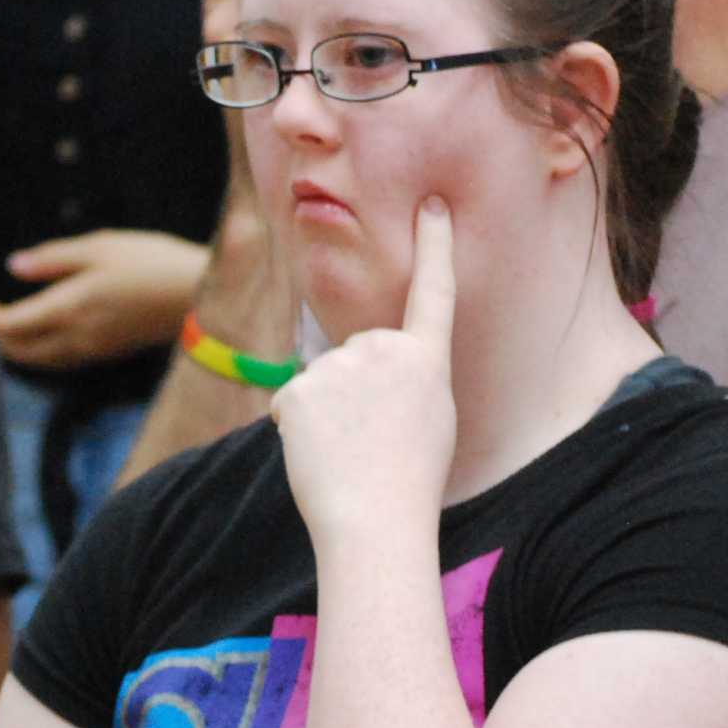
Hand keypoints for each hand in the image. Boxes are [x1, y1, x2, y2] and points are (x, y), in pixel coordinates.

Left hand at [0, 228, 204, 367]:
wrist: (197, 295)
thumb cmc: (151, 263)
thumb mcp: (99, 247)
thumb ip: (52, 259)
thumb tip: (13, 267)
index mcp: (67, 308)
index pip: (9, 327)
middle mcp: (75, 338)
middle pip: (19, 353)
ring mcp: (92, 350)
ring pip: (39, 362)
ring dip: (18, 348)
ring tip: (11, 324)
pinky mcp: (107, 352)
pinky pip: (61, 361)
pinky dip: (41, 351)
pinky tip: (45, 333)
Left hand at [274, 198, 454, 542]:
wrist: (376, 523)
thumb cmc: (410, 483)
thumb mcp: (431, 419)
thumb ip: (409, 377)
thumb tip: (375, 366)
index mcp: (426, 361)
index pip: (433, 293)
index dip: (434, 247)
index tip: (431, 205)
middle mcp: (384, 351)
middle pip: (359, 355)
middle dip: (356, 391)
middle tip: (373, 440)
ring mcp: (339, 366)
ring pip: (324, 382)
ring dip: (327, 414)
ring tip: (350, 453)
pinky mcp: (299, 388)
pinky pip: (294, 404)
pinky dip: (299, 431)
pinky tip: (321, 456)